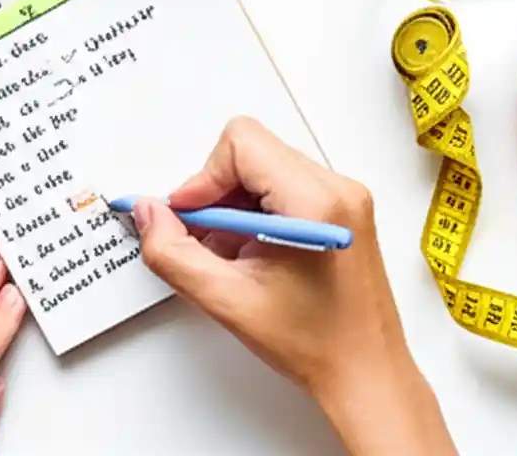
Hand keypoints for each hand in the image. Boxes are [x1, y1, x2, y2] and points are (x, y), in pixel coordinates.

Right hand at [132, 117, 455, 454]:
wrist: (366, 372)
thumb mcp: (228, 301)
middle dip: (218, 192)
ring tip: (235, 255)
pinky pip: (285, 187)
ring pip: (266, 168)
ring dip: (236, 205)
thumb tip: (150, 214)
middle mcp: (338, 189)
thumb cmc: (317, 343)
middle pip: (254, 152)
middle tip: (207, 241)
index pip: (243, 143)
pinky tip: (255, 255)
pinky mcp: (343, 210)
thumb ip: (175, 253)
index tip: (189, 215)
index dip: (204, 177)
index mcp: (316, 202)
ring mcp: (345, 198)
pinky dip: (257, 214)